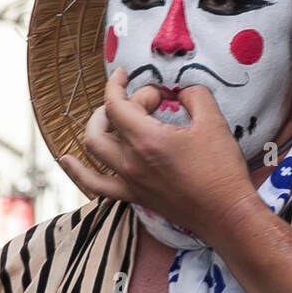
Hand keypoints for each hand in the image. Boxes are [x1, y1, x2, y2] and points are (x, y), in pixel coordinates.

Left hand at [58, 71, 256, 243]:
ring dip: (96, 126)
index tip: (134, 78)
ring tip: (109, 117)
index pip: (118, 103)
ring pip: (94, 149)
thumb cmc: (222, 171)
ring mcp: (129, 181)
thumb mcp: (214, 122)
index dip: (125, 86)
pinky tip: (66, 160)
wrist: (226, 215)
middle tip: (146, 104)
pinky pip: (97, 185)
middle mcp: (131, 161)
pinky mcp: (135, 196)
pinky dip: (78, 171)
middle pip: (104, 122)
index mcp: (147, 140)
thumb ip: (194, 95)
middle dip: (119, 104)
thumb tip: (180, 89)